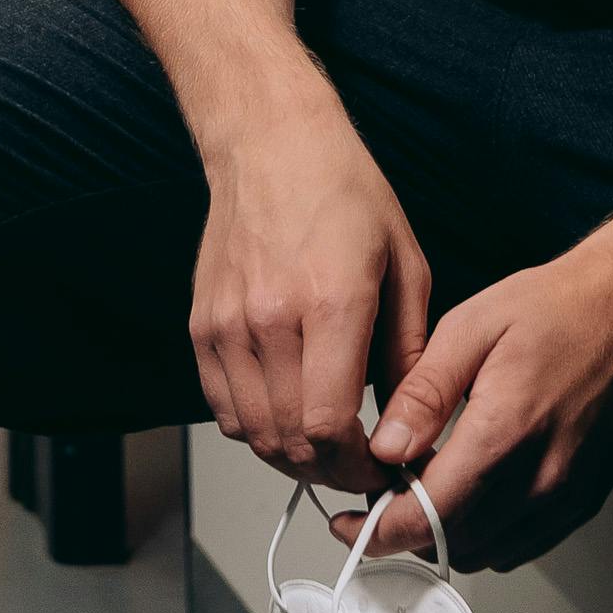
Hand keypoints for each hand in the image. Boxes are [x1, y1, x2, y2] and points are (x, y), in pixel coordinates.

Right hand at [192, 100, 428, 492]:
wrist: (271, 142)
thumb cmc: (344, 193)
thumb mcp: (405, 265)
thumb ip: (409, 354)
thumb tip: (410, 423)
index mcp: (330, 303)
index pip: (328, 426)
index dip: (356, 467)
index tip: (381, 468)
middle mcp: (270, 318)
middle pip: (289, 440)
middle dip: (331, 470)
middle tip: (359, 466)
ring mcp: (227, 323)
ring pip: (252, 433)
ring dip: (291, 455)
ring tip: (325, 445)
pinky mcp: (202, 324)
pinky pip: (222, 406)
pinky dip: (255, 426)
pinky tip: (286, 410)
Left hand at [351, 232, 612, 568]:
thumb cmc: (560, 310)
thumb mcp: (471, 328)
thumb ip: (424, 393)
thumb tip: (385, 445)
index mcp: (504, 434)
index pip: (427, 517)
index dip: (377, 530)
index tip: (353, 523)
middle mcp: (540, 478)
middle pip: (454, 543)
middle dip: (407, 528)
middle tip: (385, 491)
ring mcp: (566, 496)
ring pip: (488, 553)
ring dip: (448, 533)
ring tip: (429, 485)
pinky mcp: (583, 500)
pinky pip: (523, 545)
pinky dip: (487, 533)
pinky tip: (473, 491)